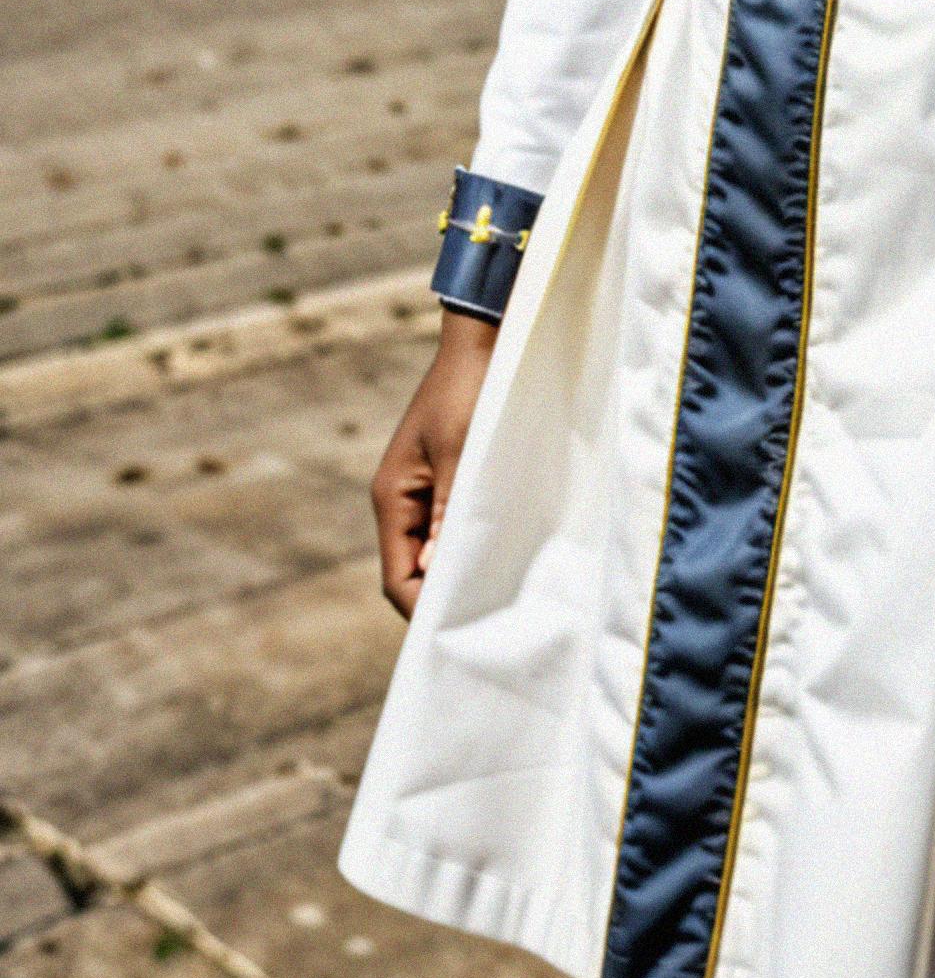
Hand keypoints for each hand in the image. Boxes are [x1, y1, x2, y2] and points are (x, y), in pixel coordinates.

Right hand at [370, 310, 497, 618]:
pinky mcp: (444, 481)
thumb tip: (437, 572)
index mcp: (392, 497)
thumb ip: (449, 511)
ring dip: (456, 573)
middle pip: (412, 572)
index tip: (456, 634)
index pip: (398, 577)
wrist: (482, 344)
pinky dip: (465, 547)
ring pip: (432, 552)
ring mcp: (421, 492)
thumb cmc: (470, 392)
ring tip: (495, 599)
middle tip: (484, 626)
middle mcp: (400, 500)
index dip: (422, 609)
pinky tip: (498, 557)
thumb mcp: (462, 452)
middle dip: (440, 599)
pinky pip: (448, 529)